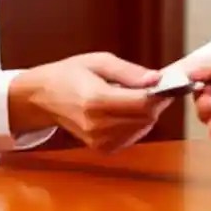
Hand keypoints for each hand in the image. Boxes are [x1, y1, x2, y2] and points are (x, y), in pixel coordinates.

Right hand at [10, 52, 171, 152]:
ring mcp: (99, 141)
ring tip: (135, 96)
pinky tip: (125, 110)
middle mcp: (97, 125)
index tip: (168, 82)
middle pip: (146, 118)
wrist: (42, 98)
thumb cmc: (68, 75)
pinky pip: (133, 136)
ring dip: (147, 112)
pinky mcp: (101, 149)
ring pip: (143, 128)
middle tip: (153, 86)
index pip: (142, 103)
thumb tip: (156, 78)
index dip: (160, 93)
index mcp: (96, 100)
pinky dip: (137, 123)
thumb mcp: (98, 61)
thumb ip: (129, 72)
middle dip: (156, 102)